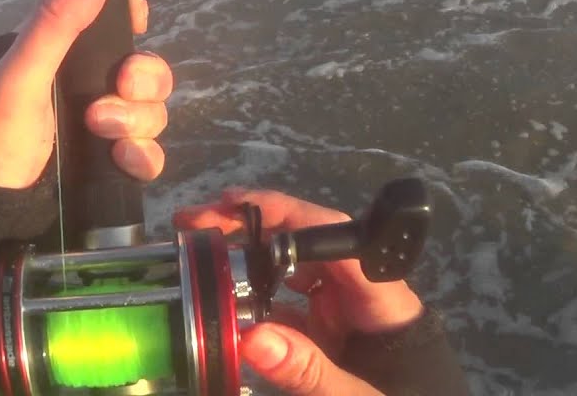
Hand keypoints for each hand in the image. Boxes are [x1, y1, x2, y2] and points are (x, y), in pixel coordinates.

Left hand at [0, 0, 171, 187]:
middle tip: (118, 91)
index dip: (133, 17)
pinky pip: (151, 155)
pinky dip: (144, 157)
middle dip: (143, 80)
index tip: (135, 23)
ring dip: (138, 121)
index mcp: (66, 52)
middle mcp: (90, 85)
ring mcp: (105, 127)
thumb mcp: (23, 70)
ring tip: (103, 135)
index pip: (117, 19)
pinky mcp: (112, 167)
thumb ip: (59, 15)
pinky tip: (122, 160)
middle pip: (147, 70)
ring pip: (154, 112)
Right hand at [175, 188, 425, 394]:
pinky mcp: (329, 335)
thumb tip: (250, 340)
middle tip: (194, 220)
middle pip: (306, 242)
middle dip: (252, 225)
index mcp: (382, 300)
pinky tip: (220, 304)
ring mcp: (344, 314)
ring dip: (247, 259)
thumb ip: (309, 371)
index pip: (335, 237)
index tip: (232, 206)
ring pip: (292, 271)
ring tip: (198, 250)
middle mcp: (360, 294)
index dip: (284, 215)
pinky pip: (287, 307)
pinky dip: (253, 303)